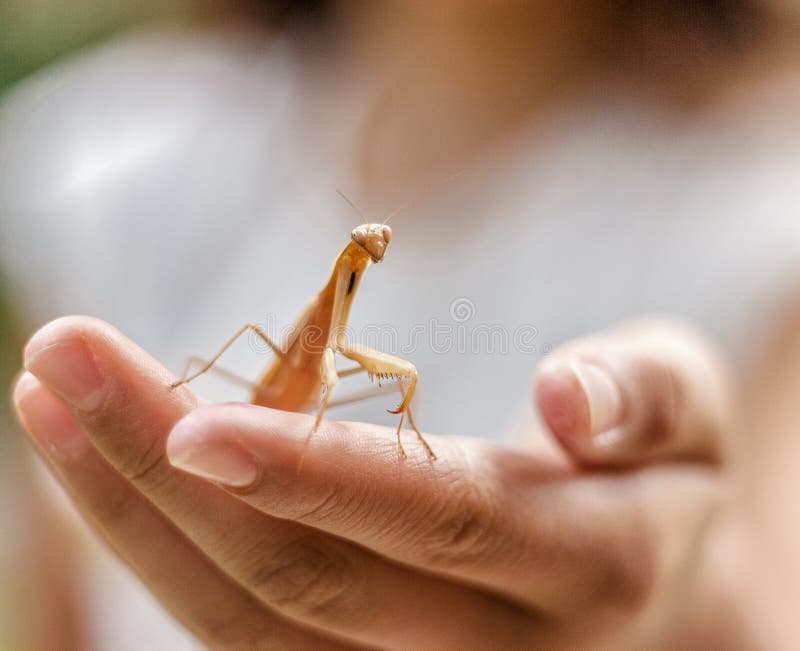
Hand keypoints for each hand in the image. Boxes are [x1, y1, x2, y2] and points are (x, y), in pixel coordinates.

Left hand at [13, 316, 741, 648]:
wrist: (666, 593)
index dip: (316, 474)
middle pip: (306, 584)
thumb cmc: (666, 480)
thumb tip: (569, 398)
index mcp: (587, 565)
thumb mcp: (693, 413)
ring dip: (132, 517)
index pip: (436, 523)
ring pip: (248, 629)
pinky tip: (105, 469)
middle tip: (63, 357)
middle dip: (170, 470)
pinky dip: (156, 554)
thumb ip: (646, 395)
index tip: (193, 418)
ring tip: (48, 404)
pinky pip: (242, 638)